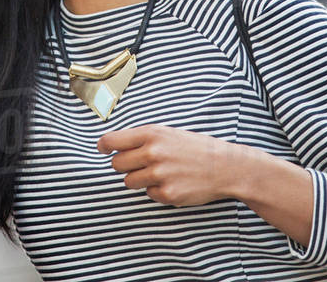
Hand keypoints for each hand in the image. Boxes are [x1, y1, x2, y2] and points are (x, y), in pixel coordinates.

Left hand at [97, 124, 246, 206]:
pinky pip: (148, 194)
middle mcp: (153, 153)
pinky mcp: (167, 194)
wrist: (224, 166)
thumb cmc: (194, 147)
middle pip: (117, 164)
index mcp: (151, 134)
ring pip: (129, 182)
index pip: (112, 141)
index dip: (103, 146)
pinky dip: (156, 191)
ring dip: (139, 179)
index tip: (102, 150)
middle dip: (124, 165)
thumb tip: (112, 145)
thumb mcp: (167, 133)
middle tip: (139, 164)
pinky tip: (172, 182)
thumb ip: (142, 138)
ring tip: (158, 173)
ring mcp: (159, 174)